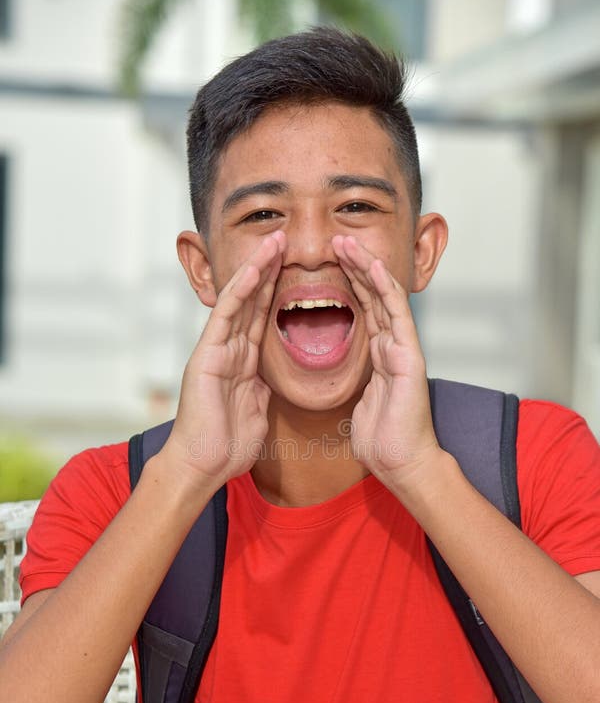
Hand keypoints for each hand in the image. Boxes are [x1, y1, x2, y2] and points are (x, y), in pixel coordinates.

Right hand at [164, 231, 285, 488]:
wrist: (204, 465)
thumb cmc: (228, 444)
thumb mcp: (257, 408)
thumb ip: (263, 387)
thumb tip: (271, 378)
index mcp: (243, 361)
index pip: (263, 316)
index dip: (279, 290)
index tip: (298, 266)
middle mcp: (229, 349)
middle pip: (253, 300)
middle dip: (270, 268)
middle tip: (287, 237)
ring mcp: (217, 349)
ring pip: (240, 299)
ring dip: (258, 268)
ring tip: (275, 240)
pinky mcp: (207, 355)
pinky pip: (227, 316)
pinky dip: (241, 290)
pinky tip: (255, 268)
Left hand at [332, 235, 440, 492]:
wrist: (402, 464)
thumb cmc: (383, 440)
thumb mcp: (359, 403)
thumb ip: (357, 382)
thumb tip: (344, 378)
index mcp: (380, 355)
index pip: (364, 308)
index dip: (348, 282)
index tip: (329, 262)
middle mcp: (393, 346)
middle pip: (373, 295)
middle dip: (355, 265)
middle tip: (336, 239)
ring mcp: (403, 348)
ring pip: (384, 297)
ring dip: (366, 267)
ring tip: (347, 242)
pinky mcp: (409, 357)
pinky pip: (397, 315)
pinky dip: (385, 289)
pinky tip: (372, 267)